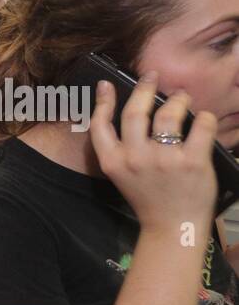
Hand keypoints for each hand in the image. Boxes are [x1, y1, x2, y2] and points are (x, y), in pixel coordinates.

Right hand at [89, 73, 217, 232]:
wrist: (173, 226)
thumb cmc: (150, 198)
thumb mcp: (123, 176)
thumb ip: (122, 149)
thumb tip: (133, 112)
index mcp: (113, 162)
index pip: (100, 125)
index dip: (103, 102)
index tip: (106, 84)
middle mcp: (135, 158)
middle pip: (135, 112)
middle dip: (145, 89)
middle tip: (153, 77)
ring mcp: (163, 160)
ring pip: (168, 113)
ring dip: (178, 100)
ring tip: (183, 98)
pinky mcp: (192, 161)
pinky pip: (201, 125)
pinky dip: (204, 118)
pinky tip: (203, 120)